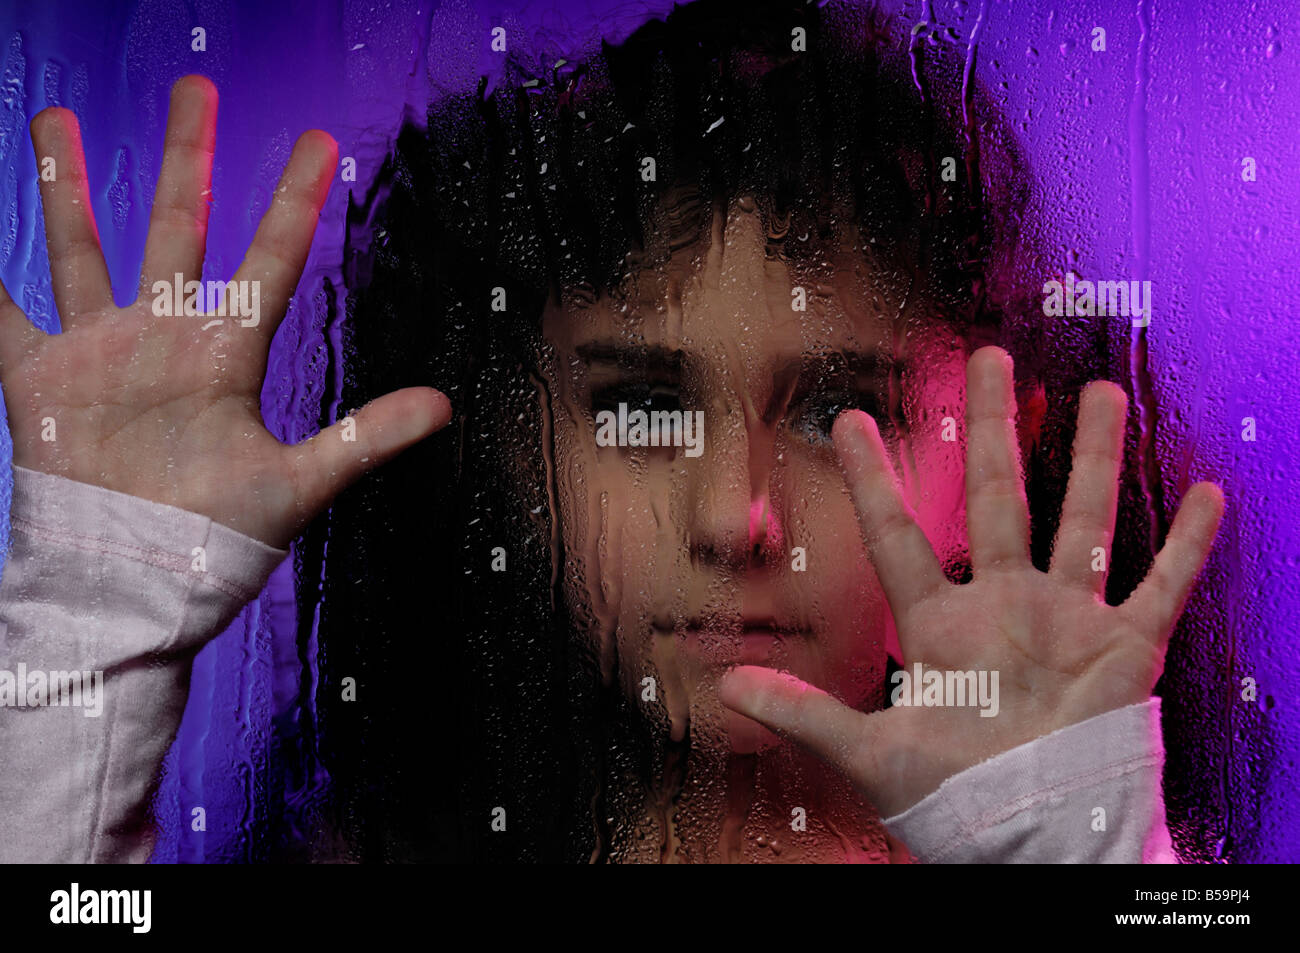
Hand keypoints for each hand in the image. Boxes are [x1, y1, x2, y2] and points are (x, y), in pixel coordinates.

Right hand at [0, 75, 449, 548]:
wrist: (137, 583)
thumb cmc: (218, 540)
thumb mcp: (300, 484)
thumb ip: (366, 438)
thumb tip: (445, 407)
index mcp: (228, 351)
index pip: (271, 257)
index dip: (296, 200)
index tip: (323, 143)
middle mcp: (165, 336)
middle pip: (176, 225)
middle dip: (184, 156)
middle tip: (196, 88)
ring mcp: (100, 350)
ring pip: (81, 247)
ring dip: (68, 182)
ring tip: (55, 114)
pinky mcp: (39, 377)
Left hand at [719, 346, 1222, 818]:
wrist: (1029, 840)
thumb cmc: (952, 801)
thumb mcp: (868, 752)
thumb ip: (803, 713)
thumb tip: (728, 687)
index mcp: (939, 627)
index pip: (897, 535)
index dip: (871, 479)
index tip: (846, 421)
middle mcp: (1002, 608)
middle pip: (996, 497)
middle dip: (992, 428)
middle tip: (989, 361)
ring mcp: (1065, 623)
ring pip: (1082, 520)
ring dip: (1094, 458)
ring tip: (1102, 394)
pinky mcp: (1124, 651)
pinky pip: (1161, 585)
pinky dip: (1185, 544)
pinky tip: (1204, 494)